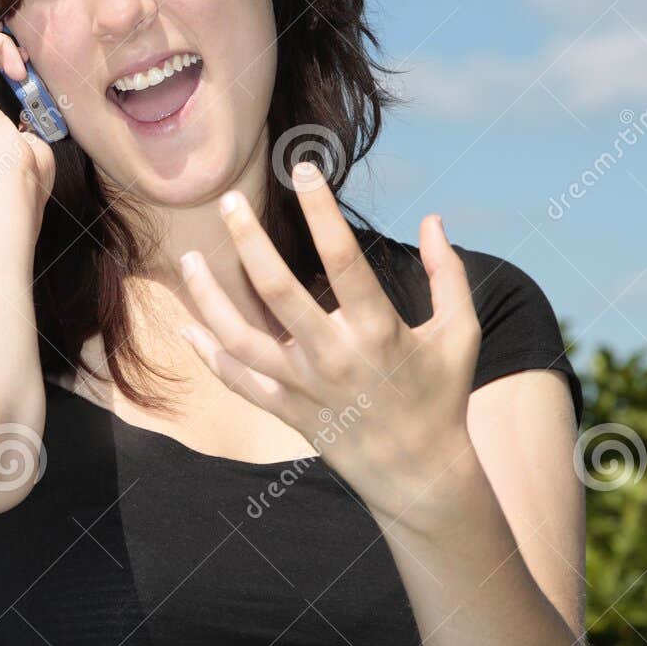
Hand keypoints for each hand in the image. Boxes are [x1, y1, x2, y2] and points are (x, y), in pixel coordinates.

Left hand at [176, 162, 481, 524]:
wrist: (420, 476)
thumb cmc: (441, 396)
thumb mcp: (460, 334)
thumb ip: (449, 274)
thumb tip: (434, 218)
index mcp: (378, 331)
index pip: (343, 258)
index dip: (322, 210)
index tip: (305, 169)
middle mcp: (334, 357)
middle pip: (277, 292)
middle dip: (249, 241)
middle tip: (228, 201)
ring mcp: (305, 387)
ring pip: (241, 339)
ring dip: (209, 298)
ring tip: (190, 258)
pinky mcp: (288, 412)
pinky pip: (239, 381)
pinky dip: (209, 355)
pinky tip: (186, 325)